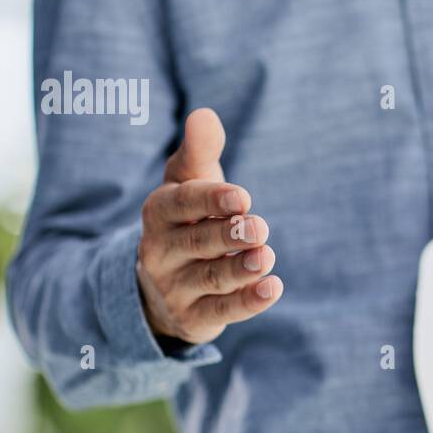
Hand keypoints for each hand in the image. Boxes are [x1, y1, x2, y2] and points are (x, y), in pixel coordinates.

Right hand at [136, 107, 282, 344]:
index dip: (210, 200)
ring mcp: (175, 287)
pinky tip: (273, 288)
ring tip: (266, 256)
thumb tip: (204, 114)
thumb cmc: (188, 219)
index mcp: (159, 212)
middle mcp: (161, 251)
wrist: (164, 283)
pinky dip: (248, 301)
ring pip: (210, 278)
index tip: (242, 197)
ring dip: (239, 269)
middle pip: (196, 242)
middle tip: (259, 227)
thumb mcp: (189, 183)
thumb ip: (199, 152)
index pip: (181, 203)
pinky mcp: (194, 317)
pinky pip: (221, 310)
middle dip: (228, 235)